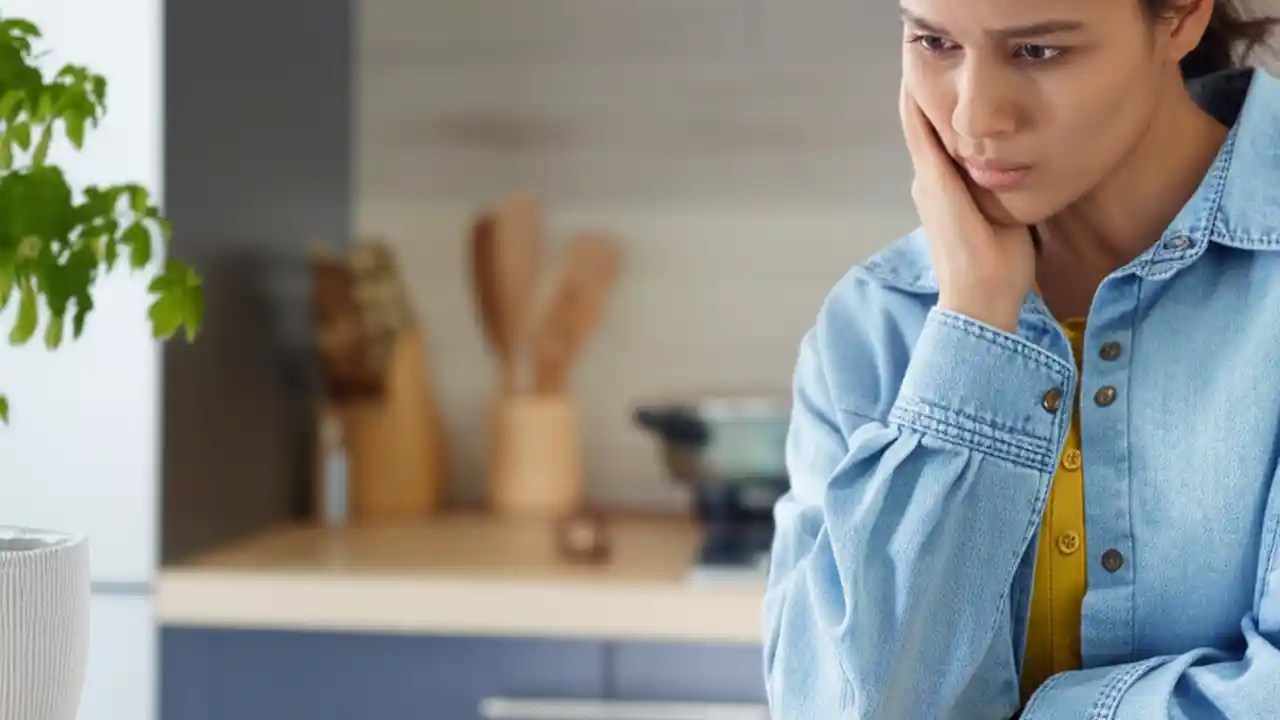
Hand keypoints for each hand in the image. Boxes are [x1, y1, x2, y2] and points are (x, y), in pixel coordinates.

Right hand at [899, 82, 1035, 334]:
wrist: (981, 299)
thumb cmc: (1000, 271)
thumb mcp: (1006, 222)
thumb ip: (1006, 199)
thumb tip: (1031, 182)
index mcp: (946, 195)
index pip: (942, 146)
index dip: (944, 117)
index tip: (954, 91)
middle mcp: (930, 184)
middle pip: (928, 131)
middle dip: (933, 100)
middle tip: (940, 66)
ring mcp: (929, 182)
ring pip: (920, 128)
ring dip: (922, 97)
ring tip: (927, 66)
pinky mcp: (934, 183)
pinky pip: (921, 134)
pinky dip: (917, 107)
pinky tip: (919, 84)